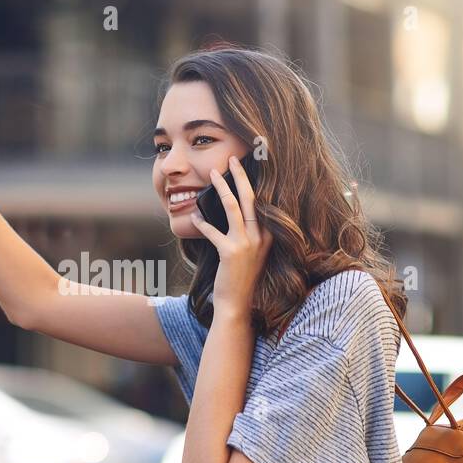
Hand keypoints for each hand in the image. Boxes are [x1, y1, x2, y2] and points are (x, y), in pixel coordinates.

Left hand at [190, 155, 272, 318]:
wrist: (237, 304)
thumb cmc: (240, 277)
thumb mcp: (250, 252)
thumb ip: (246, 232)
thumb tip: (230, 209)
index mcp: (268, 234)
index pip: (262, 201)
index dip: (254, 181)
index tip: (246, 165)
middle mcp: (261, 236)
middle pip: (251, 197)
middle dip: (240, 175)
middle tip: (232, 158)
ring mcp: (247, 244)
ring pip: (233, 207)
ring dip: (222, 188)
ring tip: (212, 173)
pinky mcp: (231, 253)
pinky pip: (214, 231)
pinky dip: (203, 222)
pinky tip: (194, 216)